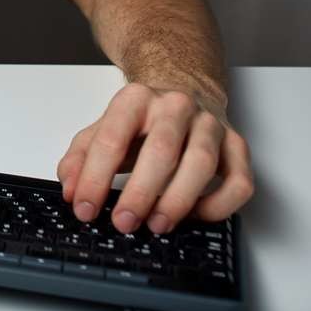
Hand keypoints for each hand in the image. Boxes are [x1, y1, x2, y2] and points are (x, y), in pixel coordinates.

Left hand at [56, 82, 253, 234]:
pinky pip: (239, 180)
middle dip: (140, 192)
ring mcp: (210, 124)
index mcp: (136, 99)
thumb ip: (81, 157)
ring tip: (157, 224)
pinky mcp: (236, 144)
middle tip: (124, 222)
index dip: (95, 177)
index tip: (85, 207)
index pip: (112, 138)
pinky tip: (195, 215)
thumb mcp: (102, 128)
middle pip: (161, 150)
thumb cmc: (142, 118)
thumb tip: (71, 190)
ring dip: (179, 200)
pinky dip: (219, 205)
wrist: (183, 86)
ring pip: (202, 163)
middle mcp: (176, 106)